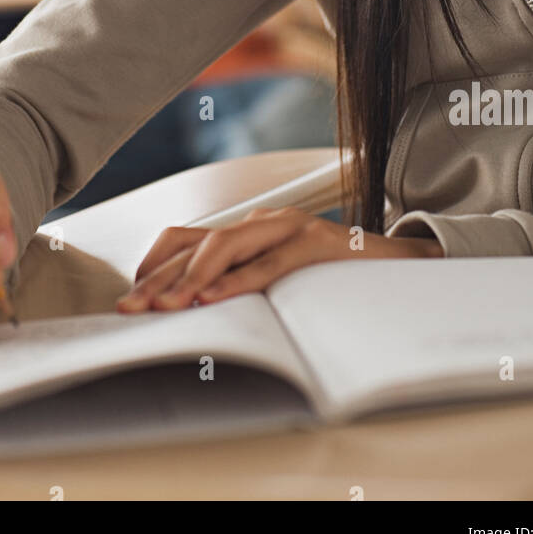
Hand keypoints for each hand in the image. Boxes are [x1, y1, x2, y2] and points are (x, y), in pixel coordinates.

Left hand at [116, 207, 443, 311]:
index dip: (155, 264)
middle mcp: (266, 221)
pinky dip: (239, 280)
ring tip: (166, 307)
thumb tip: (196, 312)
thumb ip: (244, 282)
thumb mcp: (281, 278)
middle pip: (198, 242)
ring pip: (227, 245)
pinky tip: (215, 298)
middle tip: (134, 307)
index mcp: (252, 228)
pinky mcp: (317, 242)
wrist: (402, 263)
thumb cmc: (337, 275)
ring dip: (191, 278)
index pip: (188, 237)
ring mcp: (291, 227)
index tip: (131, 294)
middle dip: (162, 277)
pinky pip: (270, 263)